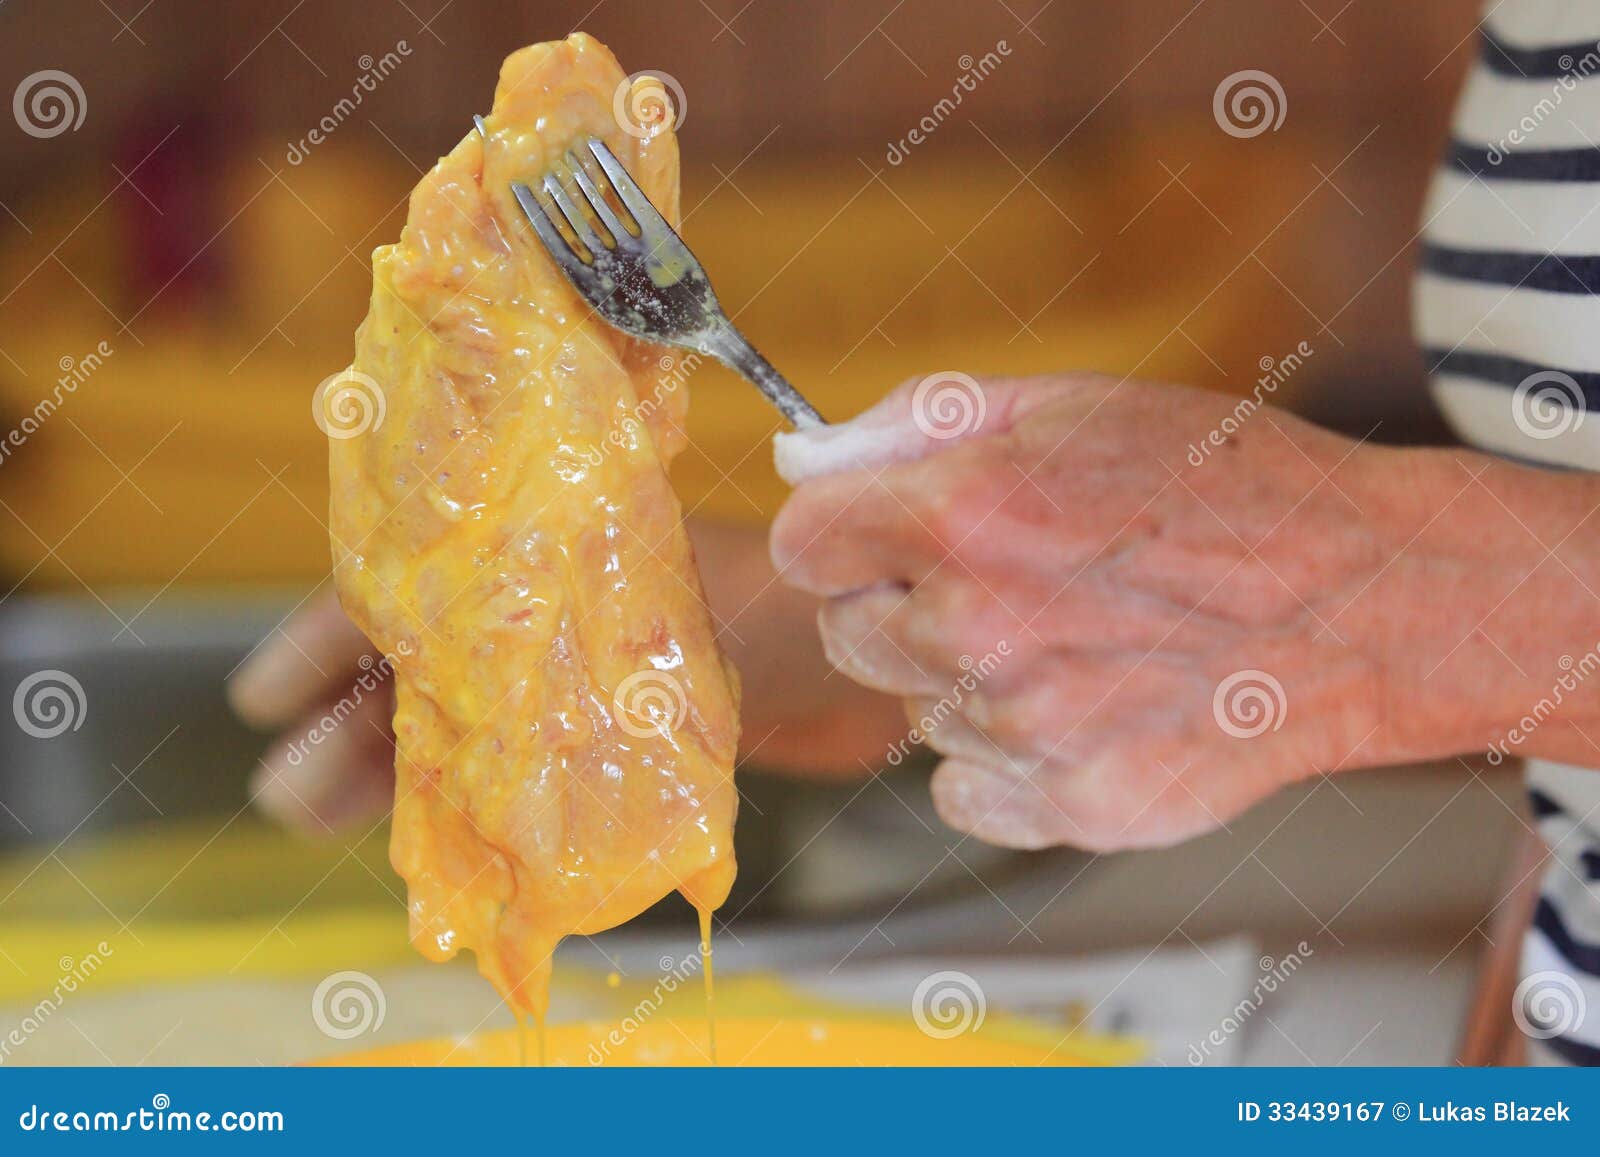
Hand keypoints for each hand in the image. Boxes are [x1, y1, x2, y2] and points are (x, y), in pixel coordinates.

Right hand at [231, 526, 909, 832]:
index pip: (422, 582)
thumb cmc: (796, 603)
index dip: (335, 634)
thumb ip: (597, 635)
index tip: (263, 691)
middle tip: (287, 786)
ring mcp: (588, 676)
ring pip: (470, 723)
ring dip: (398, 773)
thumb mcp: (685, 605)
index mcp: (555, 551)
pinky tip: (447, 859)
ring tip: (324, 821)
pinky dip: (485, 813)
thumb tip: (491, 692)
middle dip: (351, 720)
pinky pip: (531, 776)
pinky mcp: (625, 737)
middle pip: (428, 662)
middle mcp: (559, 613)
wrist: (882, 653)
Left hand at [771, 373, 1599, 850]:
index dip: (843, 532)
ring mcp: (1025, 730)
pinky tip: (1083, 706)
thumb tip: (803, 453)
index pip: (804, 543)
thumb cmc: (1224, 485)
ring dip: (965, 676)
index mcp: (965, 513)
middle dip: (899, 601)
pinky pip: (963, 789)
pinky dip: (1005, 758)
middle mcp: (979, 629)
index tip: (883, 532)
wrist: (1367, 598)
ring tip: (1075, 635)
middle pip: (845, 632)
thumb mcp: (1072, 403)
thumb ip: (916, 421)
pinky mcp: (1073, 808)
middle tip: (1004, 578)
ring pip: (915, 709)